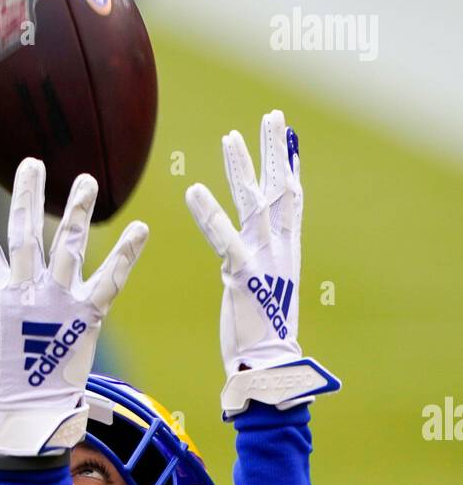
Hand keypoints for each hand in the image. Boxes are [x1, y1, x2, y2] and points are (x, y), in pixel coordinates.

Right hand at [0, 158, 148, 456]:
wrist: (24, 417)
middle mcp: (24, 292)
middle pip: (24, 234)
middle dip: (26, 196)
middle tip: (31, 163)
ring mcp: (57, 303)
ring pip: (68, 248)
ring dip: (77, 211)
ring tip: (86, 179)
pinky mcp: (87, 317)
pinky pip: (110, 281)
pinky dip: (126, 255)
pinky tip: (141, 229)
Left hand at [186, 109, 339, 416]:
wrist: (268, 369)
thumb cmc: (261, 339)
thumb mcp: (262, 294)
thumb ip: (254, 268)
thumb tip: (243, 258)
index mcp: (285, 254)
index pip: (291, 201)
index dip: (289, 166)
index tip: (287, 136)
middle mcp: (279, 251)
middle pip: (280, 189)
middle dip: (275, 151)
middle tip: (272, 116)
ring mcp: (264, 261)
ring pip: (254, 204)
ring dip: (241, 169)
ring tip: (230, 137)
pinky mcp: (244, 276)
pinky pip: (225, 238)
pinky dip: (209, 214)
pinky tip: (194, 189)